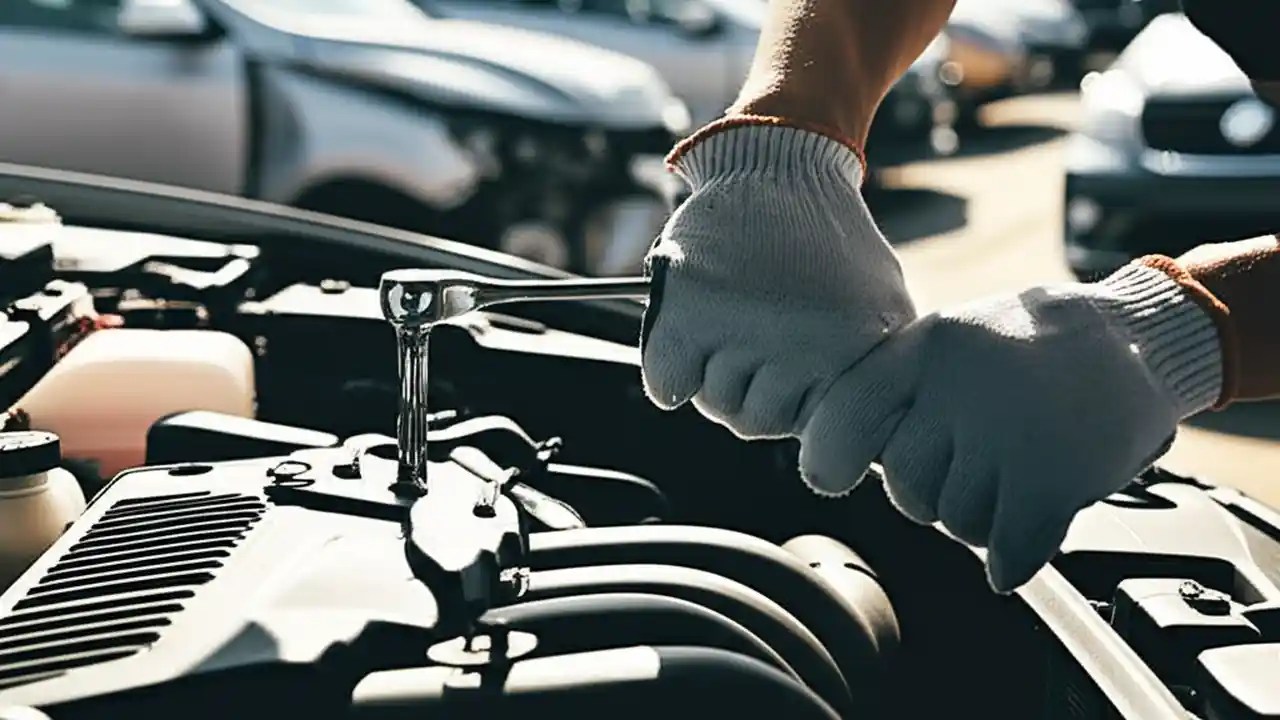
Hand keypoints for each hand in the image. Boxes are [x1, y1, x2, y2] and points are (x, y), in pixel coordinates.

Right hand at [641, 124, 915, 438]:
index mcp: (847, 354)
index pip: (807, 431)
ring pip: (711, 403)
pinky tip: (692, 332)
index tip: (795, 360)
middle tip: (756, 335)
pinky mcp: (684, 311)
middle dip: (751, 386)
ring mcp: (736, 330)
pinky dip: (669, 371)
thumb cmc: (829, 238)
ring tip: (731, 322)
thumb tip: (858, 444)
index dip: (796, 399)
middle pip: (753, 422)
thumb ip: (874, 374)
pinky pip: (666, 385)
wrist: (778, 164)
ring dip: (713, 373)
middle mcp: (795, 349)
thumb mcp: (883, 305)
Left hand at [799, 262, 1223, 591]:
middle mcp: (960, 388)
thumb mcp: (951, 337)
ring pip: (955, 520)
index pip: (846, 415)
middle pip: (903, 481)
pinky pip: (1007, 547)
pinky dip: (1012, 558)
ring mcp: (1008, 433)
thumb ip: (898, 389)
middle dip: (925, 493)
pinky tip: (1020, 541)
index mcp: (925, 348)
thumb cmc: (1032, 344)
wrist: (1137, 336)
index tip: (833, 476)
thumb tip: (841, 458)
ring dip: (978, 519)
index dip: (828, 457)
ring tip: (1007, 482)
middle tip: (963, 473)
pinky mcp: (1054, 477)